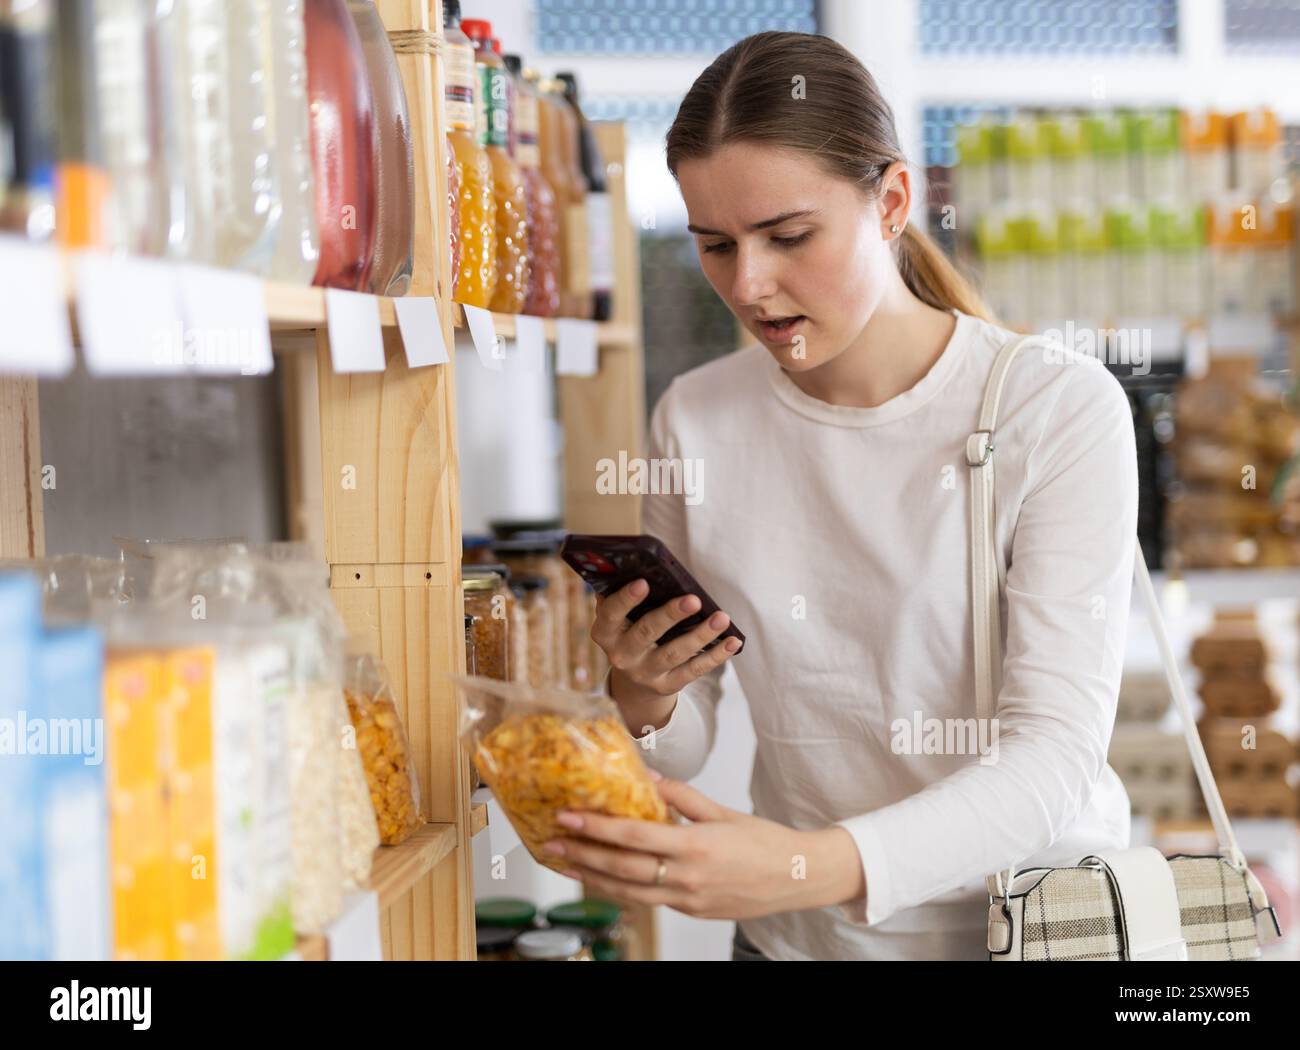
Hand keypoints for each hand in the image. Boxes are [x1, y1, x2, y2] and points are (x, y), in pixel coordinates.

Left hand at [542, 773, 865, 920]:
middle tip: (551, 842)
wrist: (798, 878)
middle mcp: (688, 877)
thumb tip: (649, 779)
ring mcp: (688, 899)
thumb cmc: (765, 841)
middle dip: (582, 854)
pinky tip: (602, 879)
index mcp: (696, 846)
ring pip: (628, 892)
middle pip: (622, 868)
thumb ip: (683, 798)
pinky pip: (648, 901)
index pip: (633, 836)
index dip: (596, 828)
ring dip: (592, 878)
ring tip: (565, 864)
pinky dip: (620, 890)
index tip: (568, 817)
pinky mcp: (692, 912)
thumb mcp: (723, 811)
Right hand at [591, 579, 741, 701]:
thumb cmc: (630, 631)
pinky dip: (715, 656)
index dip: (626, 599)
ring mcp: (644, 672)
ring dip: (700, 635)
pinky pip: (693, 670)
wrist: (634, 679)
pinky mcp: (666, 685)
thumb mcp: (619, 617)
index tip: (643, 582)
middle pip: (646, 633)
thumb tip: (640, 565)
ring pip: (674, 653)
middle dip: (670, 615)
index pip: (611, 613)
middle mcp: (621, 655)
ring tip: (721, 618)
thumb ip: (623, 594)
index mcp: (606, 631)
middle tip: (693, 599)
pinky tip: (732, 641)